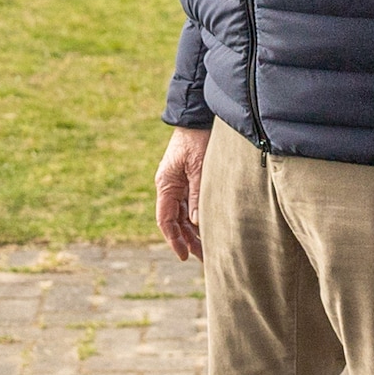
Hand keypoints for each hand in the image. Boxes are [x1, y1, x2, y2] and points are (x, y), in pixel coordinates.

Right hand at [156, 126, 210, 260]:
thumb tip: (196, 222)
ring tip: (207, 249)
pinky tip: (208, 229)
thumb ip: (197, 194)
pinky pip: (190, 205)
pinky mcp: (189, 180)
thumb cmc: (197, 139)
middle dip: (187, 240)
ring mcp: (179, 184)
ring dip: (193, 232)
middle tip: (203, 258)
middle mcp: (169, 187)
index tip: (183, 256)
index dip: (173, 240)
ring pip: (183, 215)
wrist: (198, 116)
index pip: (165, 220)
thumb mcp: (198, 167)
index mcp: (166, 184)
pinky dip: (197, 218)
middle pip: (175, 221)